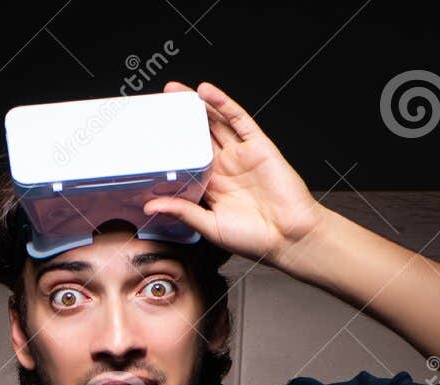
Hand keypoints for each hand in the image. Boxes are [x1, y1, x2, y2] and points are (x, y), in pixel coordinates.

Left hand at [143, 80, 326, 266]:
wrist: (289, 237)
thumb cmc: (254, 238)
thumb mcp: (210, 226)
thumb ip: (183, 211)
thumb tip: (152, 206)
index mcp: (212, 186)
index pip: (186, 160)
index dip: (171, 147)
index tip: (150, 137)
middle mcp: (225, 167)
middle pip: (199, 136)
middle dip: (180, 120)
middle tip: (161, 103)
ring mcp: (241, 155)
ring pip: (215, 123)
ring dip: (198, 105)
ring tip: (176, 91)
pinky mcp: (258, 146)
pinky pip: (238, 119)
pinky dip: (223, 104)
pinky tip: (206, 92)